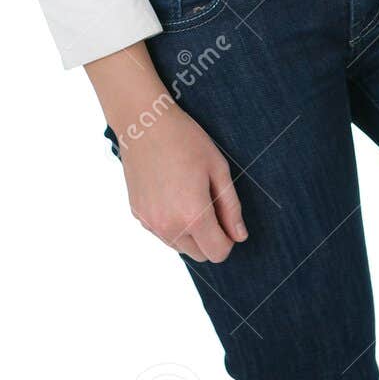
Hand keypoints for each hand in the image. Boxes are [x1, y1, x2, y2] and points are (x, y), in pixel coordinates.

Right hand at [86, 44, 246, 263]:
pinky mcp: (138, 215)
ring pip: (179, 247)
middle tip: (210, 204)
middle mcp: (169, 227)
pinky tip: (172, 194)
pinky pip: (161, 233)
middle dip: (210, 238)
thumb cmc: (185, 140)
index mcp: (193, 215)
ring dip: (190, 233)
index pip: (218, 253)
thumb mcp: (218, 168)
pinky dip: (171, 224)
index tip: (227, 217)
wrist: (144, 124)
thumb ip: (231, 207)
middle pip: (199, 255)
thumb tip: (240, 236)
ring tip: (190, 196)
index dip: (228, 239)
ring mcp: (150, 223)